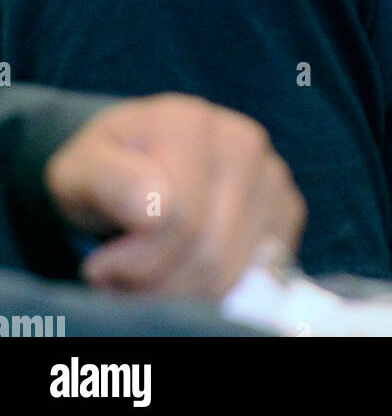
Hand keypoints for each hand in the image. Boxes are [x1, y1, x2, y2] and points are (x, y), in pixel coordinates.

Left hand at [43, 92, 306, 298]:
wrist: (139, 157)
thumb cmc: (106, 167)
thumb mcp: (79, 170)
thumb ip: (106, 181)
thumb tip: (153, 208)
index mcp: (188, 122)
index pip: (177, 222)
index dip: (135, 263)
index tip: (99, 267)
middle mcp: (241, 139)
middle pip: (208, 252)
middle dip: (157, 285)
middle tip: (121, 282)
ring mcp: (271, 172)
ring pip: (232, 271)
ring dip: (183, 293)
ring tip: (148, 277)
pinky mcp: (287, 206)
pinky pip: (259, 273)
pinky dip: (219, 290)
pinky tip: (187, 270)